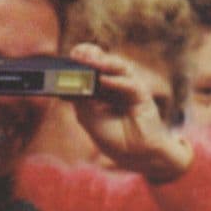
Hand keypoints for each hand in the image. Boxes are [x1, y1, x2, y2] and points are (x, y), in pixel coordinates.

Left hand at [68, 43, 191, 182]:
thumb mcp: (88, 118)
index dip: (79, 61)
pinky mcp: (142, 95)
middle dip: (90, 56)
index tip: (69, 57)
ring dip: (103, 62)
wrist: (137, 156)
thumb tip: (69, 82)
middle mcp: (115, 85)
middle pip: (103, 63)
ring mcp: (128, 88)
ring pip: (118, 68)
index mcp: (99, 90)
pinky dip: (116, 81)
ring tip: (89, 60)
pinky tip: (104, 79)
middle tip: (77, 54)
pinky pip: (129, 84)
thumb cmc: (114, 138)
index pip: (89, 69)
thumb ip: (80, 99)